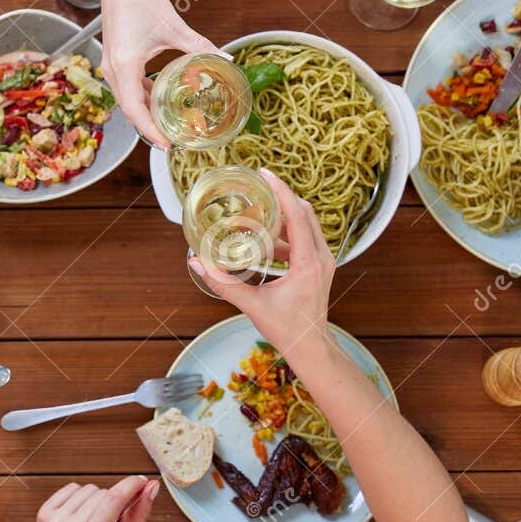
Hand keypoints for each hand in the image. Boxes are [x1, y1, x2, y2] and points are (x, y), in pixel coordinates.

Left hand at [26, 475, 156, 521]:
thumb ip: (138, 515)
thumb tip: (151, 487)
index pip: (114, 499)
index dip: (130, 485)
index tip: (141, 480)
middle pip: (102, 493)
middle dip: (111, 501)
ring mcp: (54, 520)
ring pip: (86, 488)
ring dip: (95, 499)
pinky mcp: (43, 513)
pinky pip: (69, 489)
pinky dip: (79, 497)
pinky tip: (79, 515)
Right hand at [98, 0, 220, 147]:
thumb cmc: (141, 1)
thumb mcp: (174, 27)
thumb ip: (200, 46)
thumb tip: (225, 60)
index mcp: (125, 66)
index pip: (134, 109)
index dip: (150, 130)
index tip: (167, 144)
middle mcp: (114, 71)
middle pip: (130, 110)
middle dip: (150, 128)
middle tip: (173, 141)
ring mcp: (112, 67)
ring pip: (127, 100)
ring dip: (145, 114)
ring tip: (167, 125)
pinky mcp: (115, 61)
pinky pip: (127, 88)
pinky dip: (141, 98)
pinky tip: (157, 98)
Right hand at [191, 169, 334, 356]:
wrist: (311, 347)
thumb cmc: (287, 329)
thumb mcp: (252, 305)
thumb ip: (223, 283)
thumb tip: (197, 262)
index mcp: (308, 263)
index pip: (298, 215)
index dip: (281, 191)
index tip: (264, 174)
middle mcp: (321, 257)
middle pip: (305, 212)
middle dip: (281, 196)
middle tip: (258, 186)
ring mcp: (323, 261)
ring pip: (307, 223)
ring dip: (284, 214)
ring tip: (258, 211)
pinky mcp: (319, 266)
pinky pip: (306, 237)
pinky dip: (287, 231)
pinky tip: (265, 240)